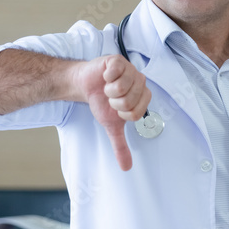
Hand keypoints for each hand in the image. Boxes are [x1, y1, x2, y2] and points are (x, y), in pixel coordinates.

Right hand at [74, 55, 150, 170]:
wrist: (85, 86)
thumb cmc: (101, 102)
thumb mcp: (112, 125)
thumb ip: (121, 146)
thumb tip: (126, 168)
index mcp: (143, 96)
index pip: (136, 113)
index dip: (122, 113)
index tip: (116, 109)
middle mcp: (140, 81)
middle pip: (129, 101)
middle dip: (114, 103)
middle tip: (110, 97)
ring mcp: (130, 69)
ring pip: (122, 87)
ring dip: (109, 91)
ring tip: (107, 87)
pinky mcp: (118, 61)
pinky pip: (115, 72)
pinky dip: (106, 78)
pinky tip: (105, 77)